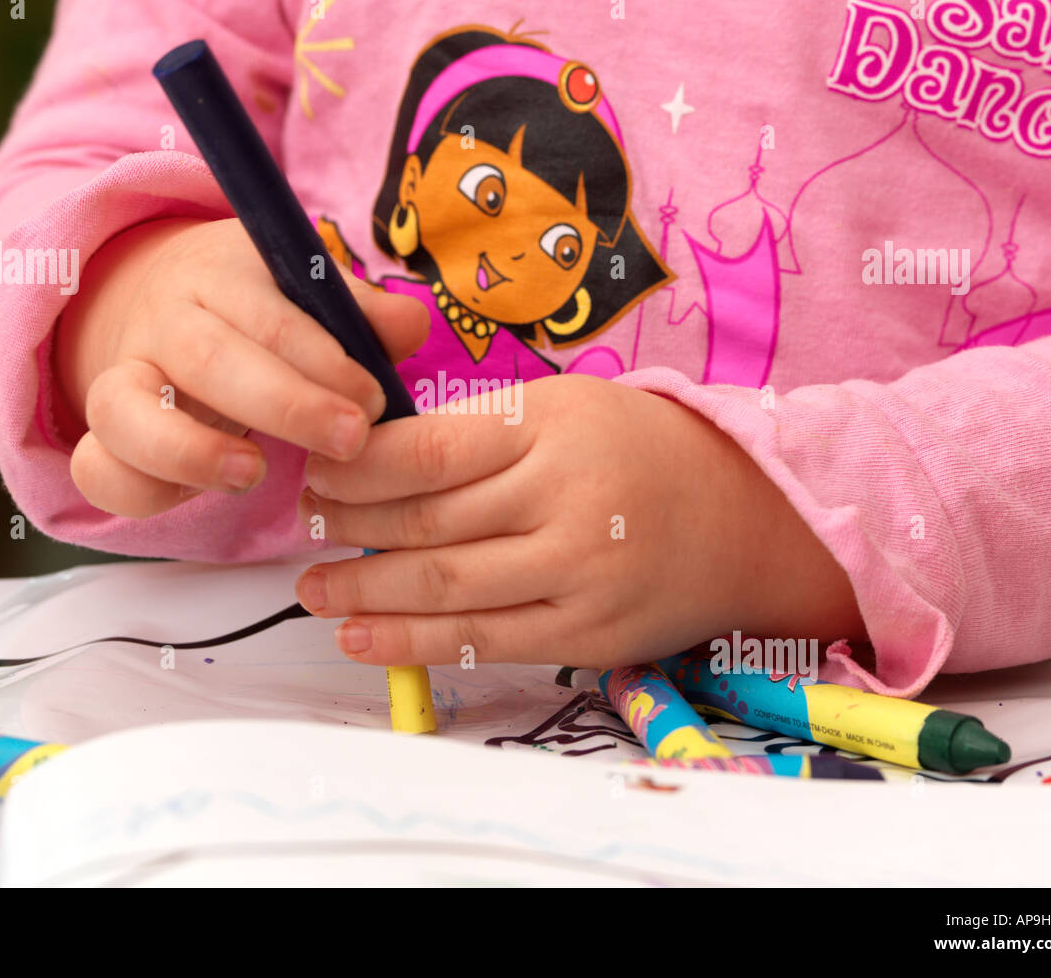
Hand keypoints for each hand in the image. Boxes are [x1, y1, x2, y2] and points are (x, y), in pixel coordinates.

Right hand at [52, 217, 426, 516]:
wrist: (159, 302)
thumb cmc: (259, 308)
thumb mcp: (308, 290)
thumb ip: (361, 314)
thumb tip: (411, 325)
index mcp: (221, 276)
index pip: (270, 316)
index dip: (325, 362)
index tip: (373, 402)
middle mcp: (163, 323)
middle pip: (206, 357)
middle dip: (284, 404)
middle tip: (348, 441)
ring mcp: (122, 379)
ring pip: (124, 412)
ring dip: (191, 451)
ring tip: (253, 474)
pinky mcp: (105, 437)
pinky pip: (98, 471)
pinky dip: (142, 490)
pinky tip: (200, 496)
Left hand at [294, 375, 863, 666]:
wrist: (746, 520)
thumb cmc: (641, 450)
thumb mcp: (566, 407)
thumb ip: (480, 429)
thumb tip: (374, 458)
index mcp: (552, 427)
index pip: (426, 451)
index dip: (356, 468)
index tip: (318, 472)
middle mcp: (565, 501)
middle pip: (428, 522)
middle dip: (350, 530)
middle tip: (304, 529)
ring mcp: (578, 575)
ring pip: (446, 589)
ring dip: (366, 595)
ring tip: (314, 594)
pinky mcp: (586, 635)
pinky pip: (484, 643)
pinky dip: (414, 643)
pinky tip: (364, 639)